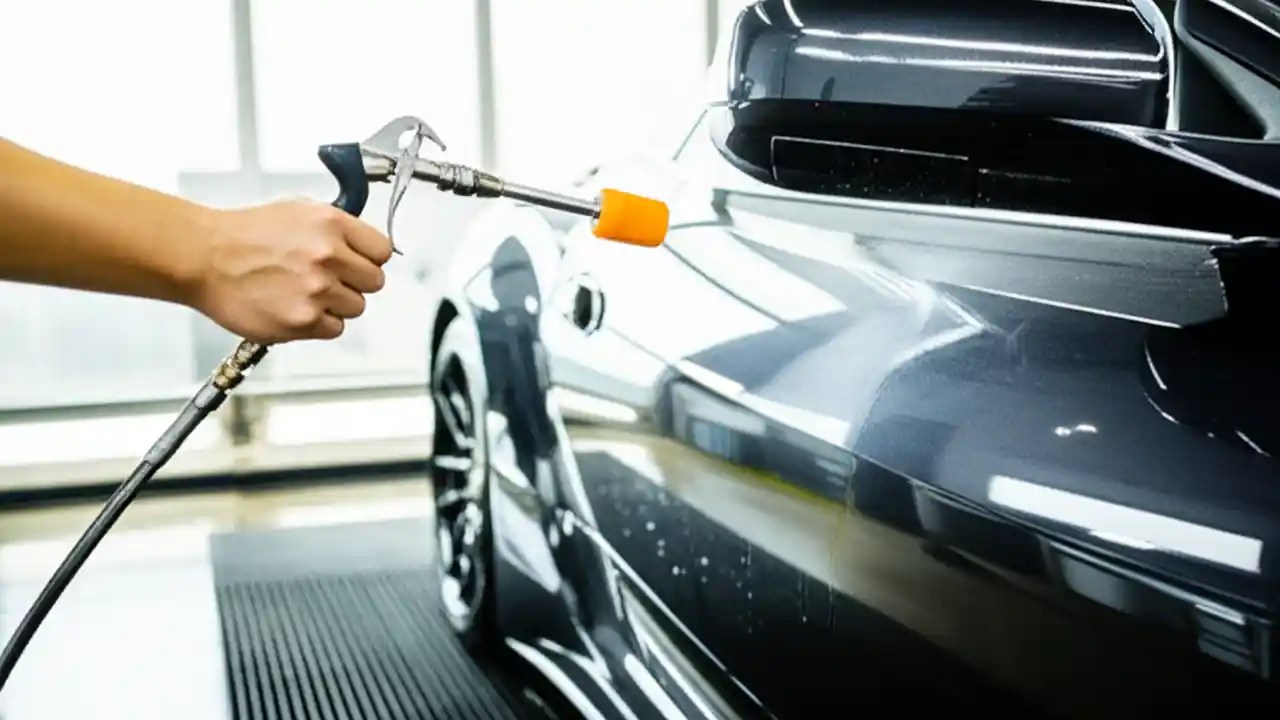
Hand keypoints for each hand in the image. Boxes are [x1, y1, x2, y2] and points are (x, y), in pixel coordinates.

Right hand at [189, 200, 393, 343]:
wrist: (203, 257)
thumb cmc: (243, 235)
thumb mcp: (298, 212)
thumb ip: (336, 229)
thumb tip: (362, 245)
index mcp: (331, 224)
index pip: (382, 251)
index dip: (370, 259)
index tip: (359, 262)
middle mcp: (328, 256)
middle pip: (374, 282)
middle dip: (354, 282)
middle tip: (328, 280)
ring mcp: (317, 290)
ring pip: (355, 308)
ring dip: (335, 304)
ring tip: (303, 292)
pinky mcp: (303, 320)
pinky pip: (333, 329)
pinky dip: (317, 323)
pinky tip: (294, 307)